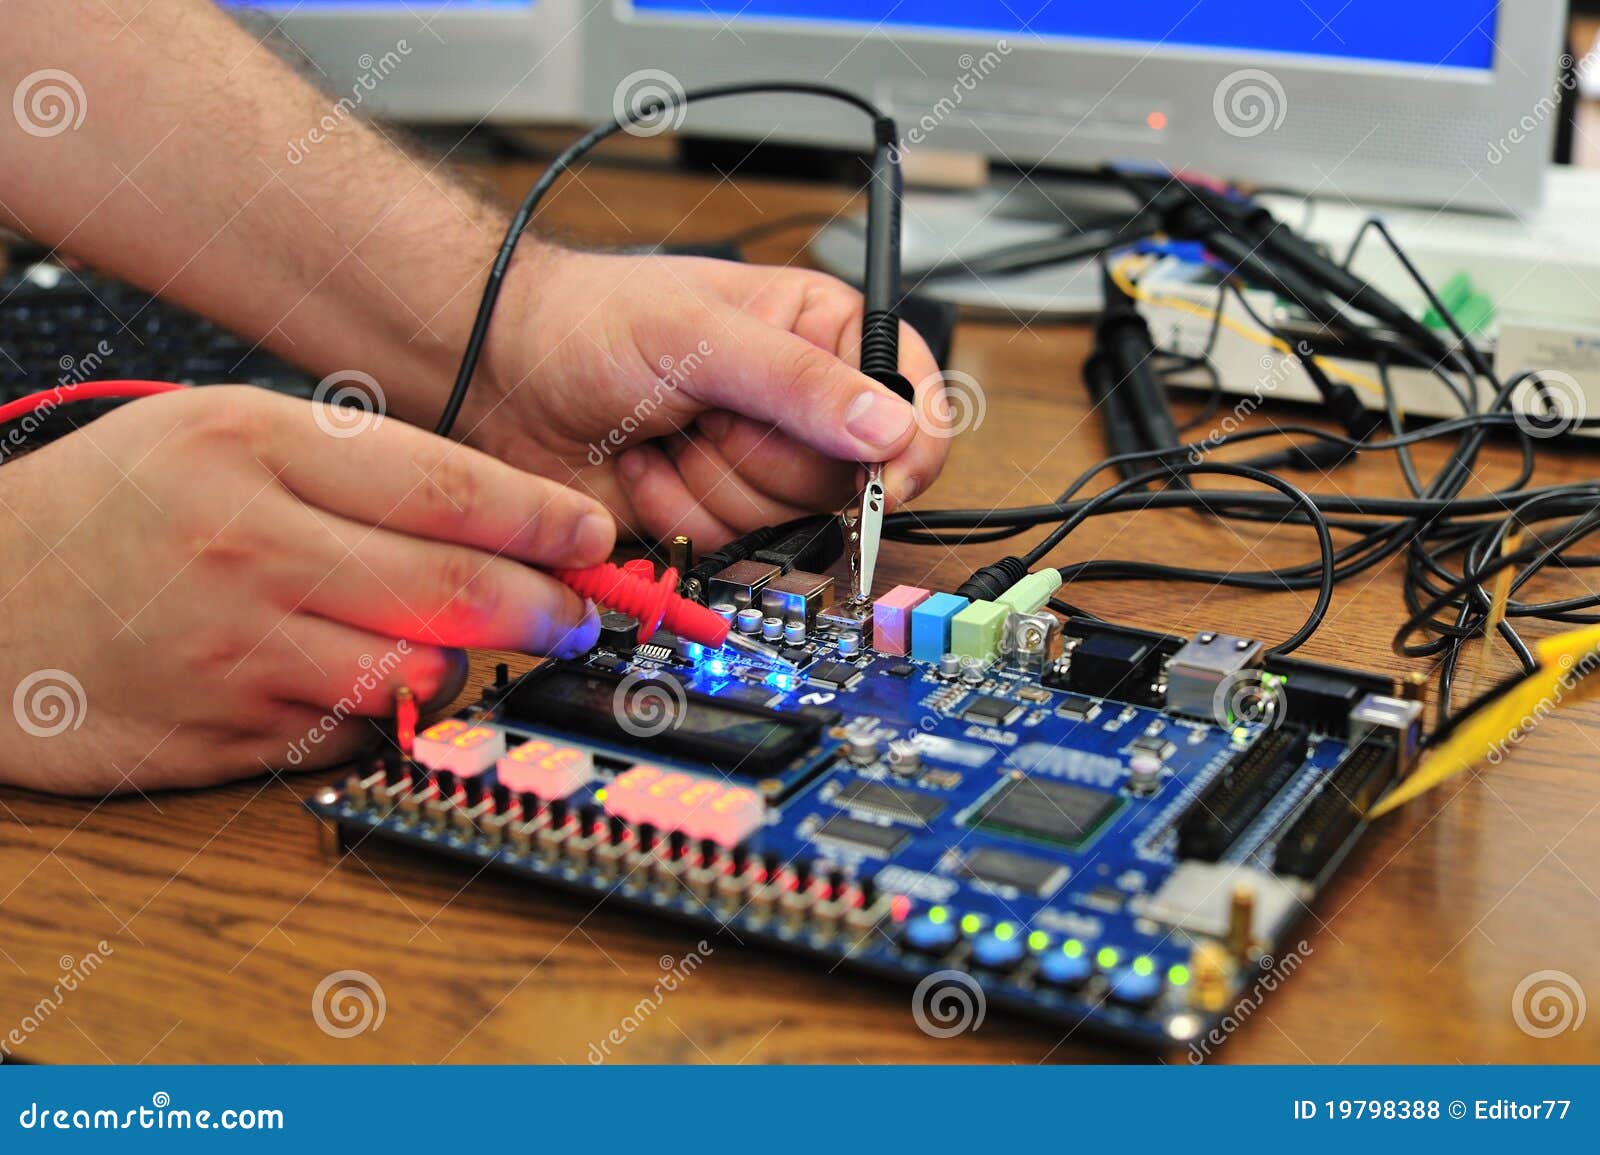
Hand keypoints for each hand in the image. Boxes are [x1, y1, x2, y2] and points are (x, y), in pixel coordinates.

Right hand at [0, 387, 613, 794]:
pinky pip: (355, 731)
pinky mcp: (223, 735)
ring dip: (464, 667)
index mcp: (254, 448)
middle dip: (542, 605)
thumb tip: (496, 516)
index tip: (592, 538)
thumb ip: (356, 468)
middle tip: (574, 611)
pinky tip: (368, 683)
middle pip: (453, 587)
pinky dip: (386, 712)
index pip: (446, 486)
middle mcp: (249, 547)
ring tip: (465, 645)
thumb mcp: (221, 436)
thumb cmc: (110, 509)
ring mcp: (235, 651)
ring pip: (416, 674)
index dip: (542, 519)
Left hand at [462, 250, 950, 545]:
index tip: (884, 471)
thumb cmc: (592, 322)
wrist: (505, 377)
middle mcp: (798, 406)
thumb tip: (887, 428)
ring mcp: (755, 463)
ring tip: (666, 431)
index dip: (906, 441)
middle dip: (766, 457)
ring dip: (710, 483)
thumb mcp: (701, 335)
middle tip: (710, 414)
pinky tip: (644, 468)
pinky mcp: (714, 510)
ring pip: (785, 519)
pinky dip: (677, 514)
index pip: (909, 395)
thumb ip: (799, 383)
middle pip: (847, 478)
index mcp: (818, 335)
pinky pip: (728, 544)